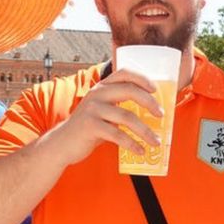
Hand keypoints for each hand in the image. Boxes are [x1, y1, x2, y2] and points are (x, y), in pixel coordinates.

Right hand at [41, 68, 162, 167]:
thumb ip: (119, 106)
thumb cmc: (88, 128)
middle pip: (129, 91)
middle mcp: (97, 94)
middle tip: (161, 115)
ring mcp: (93, 110)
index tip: (155, 89)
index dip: (142, 78)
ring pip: (127, 117)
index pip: (124, 73)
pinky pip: (118, 135)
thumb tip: (151, 112)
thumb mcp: (102, 111)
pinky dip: (132, 144)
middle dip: (150, 102)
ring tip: (156, 141)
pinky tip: (140, 151)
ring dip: (145, 131)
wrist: (62, 143)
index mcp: (102, 87)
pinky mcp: (91, 126)